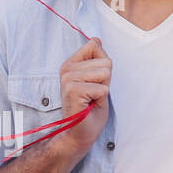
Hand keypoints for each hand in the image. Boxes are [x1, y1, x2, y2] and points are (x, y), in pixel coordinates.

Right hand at [56, 38, 111, 156]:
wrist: (79, 134)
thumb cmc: (89, 109)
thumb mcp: (98, 79)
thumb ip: (97, 60)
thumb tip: (96, 39)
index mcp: (71, 64)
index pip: (95, 45)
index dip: (103, 66)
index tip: (94, 82)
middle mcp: (66, 69)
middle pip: (105, 61)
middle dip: (105, 81)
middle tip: (93, 95)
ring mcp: (68, 79)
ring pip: (105, 73)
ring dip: (103, 90)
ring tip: (92, 100)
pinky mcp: (73, 90)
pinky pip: (102, 88)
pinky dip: (101, 99)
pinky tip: (90, 105)